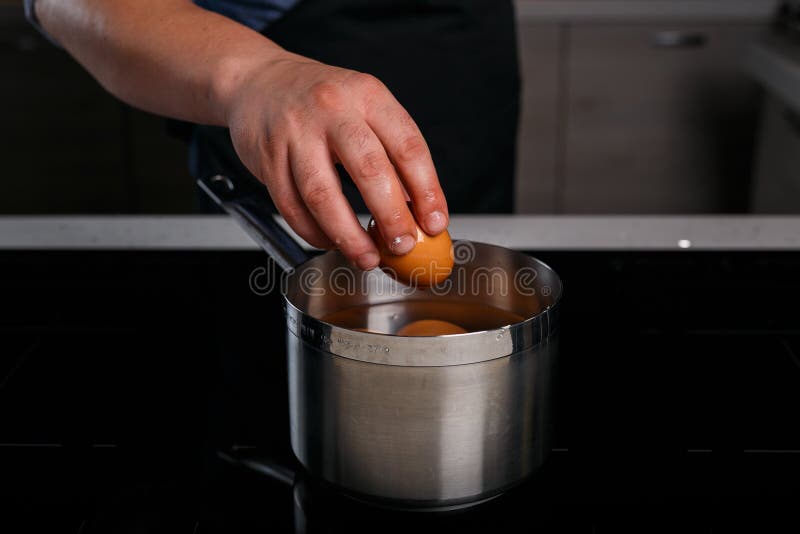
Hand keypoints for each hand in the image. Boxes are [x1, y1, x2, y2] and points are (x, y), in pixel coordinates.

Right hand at [223, 51, 448, 269]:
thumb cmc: (320, 100)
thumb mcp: (364, 106)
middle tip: (403, 245)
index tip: (434, 223)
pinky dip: (313, 232)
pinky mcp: (267, 157)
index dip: (427, 191)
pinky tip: (332, 242)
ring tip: (368, 257)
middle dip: (391, 216)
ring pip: (323, 195)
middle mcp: (332, 109)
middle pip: (369, 170)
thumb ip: (391, 151)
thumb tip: (419, 209)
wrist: (258, 80)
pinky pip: (291, 206)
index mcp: (368, 95)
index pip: (408, 147)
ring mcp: (295, 133)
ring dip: (349, 235)